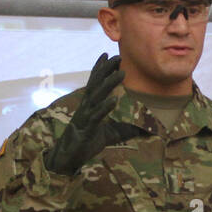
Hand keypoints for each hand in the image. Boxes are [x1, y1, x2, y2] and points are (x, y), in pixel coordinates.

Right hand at [44, 53, 122, 175]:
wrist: (69, 157)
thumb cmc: (86, 142)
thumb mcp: (109, 134)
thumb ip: (123, 129)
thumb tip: (142, 128)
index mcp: (89, 105)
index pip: (95, 83)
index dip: (101, 68)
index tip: (108, 54)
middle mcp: (86, 107)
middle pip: (97, 84)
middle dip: (107, 69)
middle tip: (118, 56)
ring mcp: (85, 116)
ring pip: (98, 96)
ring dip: (109, 84)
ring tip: (121, 74)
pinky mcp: (87, 128)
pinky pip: (97, 115)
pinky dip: (105, 107)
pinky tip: (114, 99)